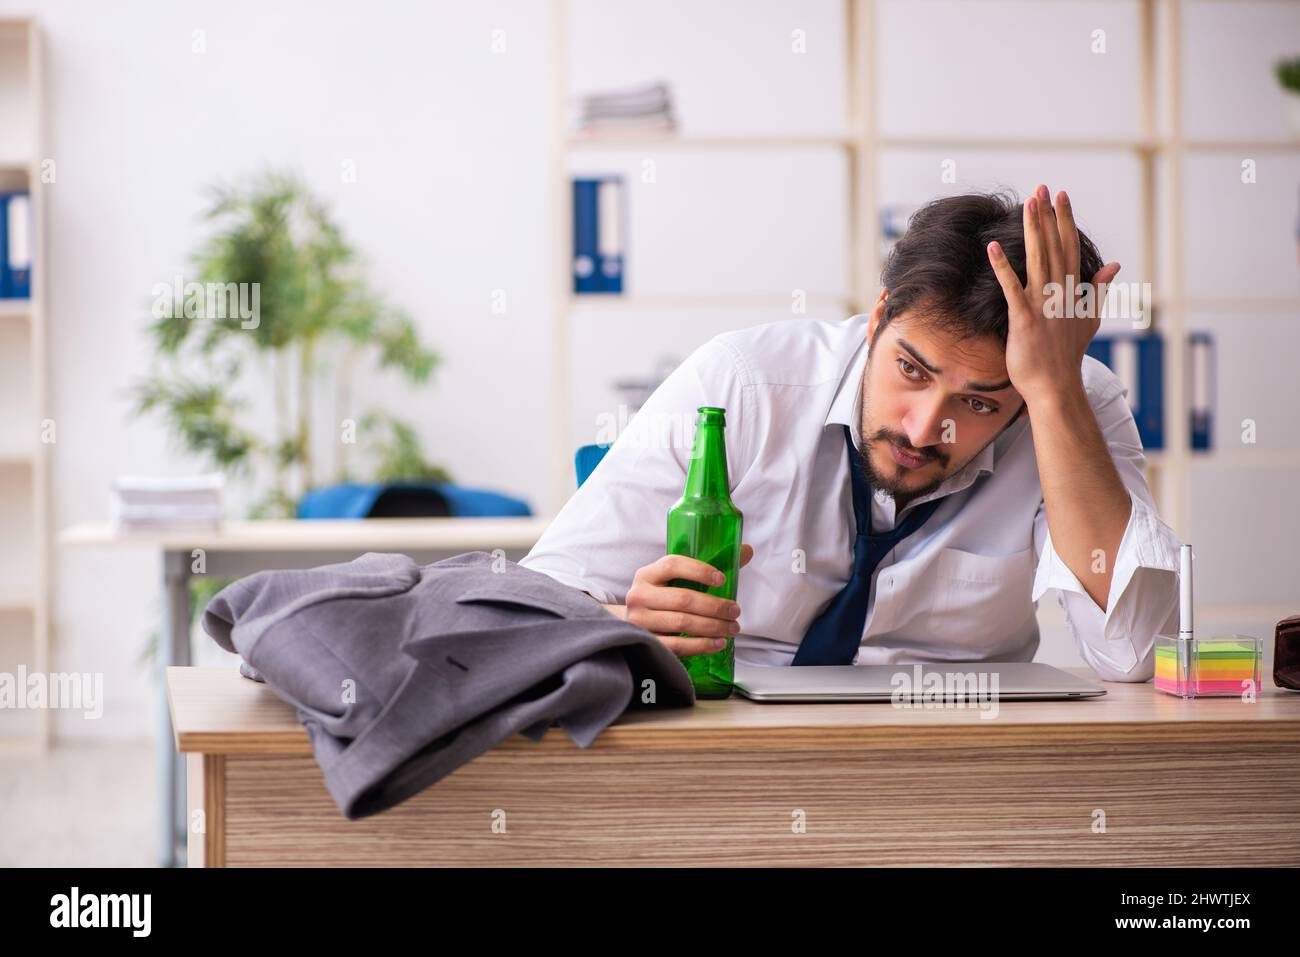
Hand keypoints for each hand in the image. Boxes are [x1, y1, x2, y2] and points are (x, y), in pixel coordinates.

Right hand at [608, 544, 752, 656]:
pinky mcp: (647, 642)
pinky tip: (719, 643)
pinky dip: (701, 645)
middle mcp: (639, 595)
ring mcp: (640, 620)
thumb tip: (747, 550)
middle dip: (715, 606)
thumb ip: (712, 564)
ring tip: (732, 628)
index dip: (699, 570)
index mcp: (647, 574)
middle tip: (735, 610)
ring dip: (713, 626)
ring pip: (682, 622)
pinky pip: (677, 645)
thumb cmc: (665, 598)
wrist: (636, 625)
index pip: (672, 565)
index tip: (722, 579)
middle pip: (682, 598)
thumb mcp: (679, 580)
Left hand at [987, 183, 1120, 405]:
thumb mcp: (1089, 319)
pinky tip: (991, 247)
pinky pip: (1012, 288)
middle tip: (1043, 187)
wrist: (1056, 386)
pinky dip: (1003, 268)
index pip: (1068, 247)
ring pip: (1037, 259)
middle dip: (1048, 216)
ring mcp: (1042, 305)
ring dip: (1032, 230)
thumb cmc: (1067, 356)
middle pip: (1053, 246)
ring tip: (1028, 204)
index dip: (1064, 220)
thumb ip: (1098, 289)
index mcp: (1072, 291)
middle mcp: (1059, 293)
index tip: (1061, 197)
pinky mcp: (1024, 319)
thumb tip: (1115, 264)